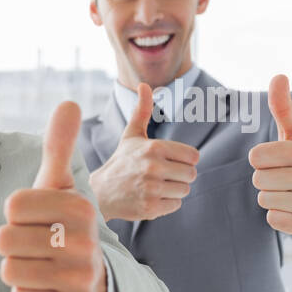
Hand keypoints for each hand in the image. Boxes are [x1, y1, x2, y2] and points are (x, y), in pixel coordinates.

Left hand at [0, 102, 106, 291]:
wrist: (88, 280)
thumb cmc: (63, 225)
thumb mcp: (60, 186)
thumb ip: (59, 146)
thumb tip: (69, 102)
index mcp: (81, 207)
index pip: (12, 205)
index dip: (15, 213)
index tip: (37, 219)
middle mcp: (86, 242)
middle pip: (5, 238)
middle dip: (12, 243)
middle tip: (36, 245)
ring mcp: (80, 278)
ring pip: (8, 270)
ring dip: (15, 268)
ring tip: (38, 265)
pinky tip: (43, 288)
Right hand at [88, 82, 198, 221]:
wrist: (98, 193)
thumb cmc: (120, 162)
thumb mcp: (131, 136)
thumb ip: (142, 110)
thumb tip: (145, 84)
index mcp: (154, 147)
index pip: (194, 157)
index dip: (183, 161)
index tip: (166, 163)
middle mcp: (153, 167)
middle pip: (191, 175)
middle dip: (178, 177)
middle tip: (158, 177)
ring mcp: (151, 188)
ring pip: (184, 191)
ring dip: (172, 191)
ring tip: (153, 188)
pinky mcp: (149, 208)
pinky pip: (175, 206)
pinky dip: (165, 205)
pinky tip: (149, 199)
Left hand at [248, 74, 291, 241]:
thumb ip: (283, 109)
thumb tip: (278, 76)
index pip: (255, 157)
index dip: (263, 160)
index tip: (280, 162)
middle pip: (258, 179)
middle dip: (268, 179)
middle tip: (288, 179)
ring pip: (263, 199)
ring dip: (273, 198)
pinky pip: (272, 219)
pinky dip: (279, 216)